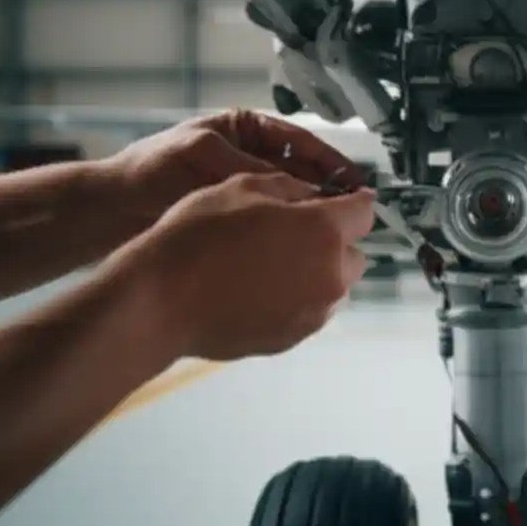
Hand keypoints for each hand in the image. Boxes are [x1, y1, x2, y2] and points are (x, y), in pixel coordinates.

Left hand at [101, 109, 365, 224]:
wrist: (112, 207)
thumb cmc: (152, 168)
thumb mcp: (205, 156)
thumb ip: (251, 169)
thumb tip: (298, 188)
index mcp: (247, 130)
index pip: (300, 142)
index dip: (330, 161)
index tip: (355, 181)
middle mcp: (251, 157)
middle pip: (302, 173)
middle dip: (327, 191)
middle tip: (355, 212)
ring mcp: (244, 189)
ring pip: (290, 201)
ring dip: (311, 214)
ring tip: (335, 231)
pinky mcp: (237, 220)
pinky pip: (271, 223)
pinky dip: (288, 231)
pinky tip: (303, 245)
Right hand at [106, 172, 374, 361]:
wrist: (161, 301)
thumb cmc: (198, 235)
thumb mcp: (243, 187)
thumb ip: (290, 189)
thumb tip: (312, 196)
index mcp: (325, 231)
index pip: (365, 212)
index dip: (353, 202)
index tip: (342, 200)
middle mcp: (330, 275)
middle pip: (353, 254)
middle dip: (333, 241)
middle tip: (294, 232)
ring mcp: (313, 313)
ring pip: (333, 287)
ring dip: (316, 272)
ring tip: (271, 264)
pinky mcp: (292, 338)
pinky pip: (308, 312)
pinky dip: (296, 299)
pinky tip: (258, 290)